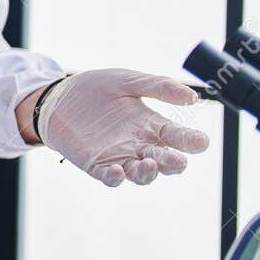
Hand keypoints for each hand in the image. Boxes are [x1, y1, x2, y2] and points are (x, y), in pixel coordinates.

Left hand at [33, 69, 210, 186]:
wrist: (58, 96)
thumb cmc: (96, 89)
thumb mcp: (128, 81)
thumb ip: (158, 86)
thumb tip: (192, 97)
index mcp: (152, 125)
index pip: (179, 137)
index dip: (192, 141)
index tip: (201, 142)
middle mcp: (139, 145)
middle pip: (164, 161)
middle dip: (173, 163)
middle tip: (177, 160)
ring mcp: (119, 156)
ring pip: (141, 174)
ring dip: (148, 173)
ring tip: (149, 164)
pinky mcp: (96, 164)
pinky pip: (110, 177)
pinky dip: (116, 178)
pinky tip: (118, 171)